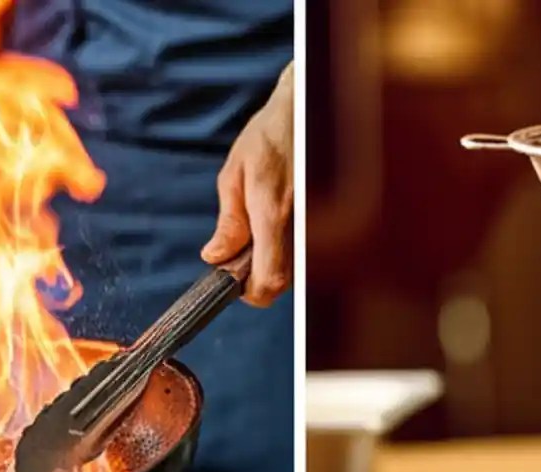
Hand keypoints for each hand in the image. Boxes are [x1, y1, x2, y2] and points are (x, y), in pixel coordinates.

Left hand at [202, 62, 294, 306]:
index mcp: (271, 212)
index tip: (234, 283)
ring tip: (259, 228)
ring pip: (294, 270)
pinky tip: (277, 222)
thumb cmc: (268, 136)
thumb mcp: (234, 174)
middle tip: (240, 254)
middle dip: (257, 278)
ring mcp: (316, 223)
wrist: (308, 110)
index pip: (268, 278)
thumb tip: (215, 257)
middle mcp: (299, 223)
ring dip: (271, 263)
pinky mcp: (325, 220)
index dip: (251, 293)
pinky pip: (303, 252)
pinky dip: (285, 249)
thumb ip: (229, 222)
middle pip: (282, 281)